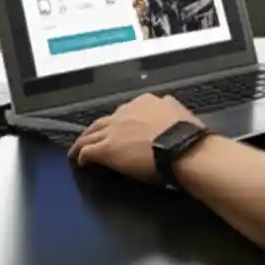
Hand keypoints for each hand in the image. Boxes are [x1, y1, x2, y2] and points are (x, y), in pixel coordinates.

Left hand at [67, 93, 202, 184]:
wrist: (182, 148)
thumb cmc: (186, 134)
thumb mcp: (179, 111)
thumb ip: (169, 106)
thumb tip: (165, 102)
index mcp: (144, 102)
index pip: (125, 111)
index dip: (119, 121)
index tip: (120, 129)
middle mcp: (125, 112)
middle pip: (103, 121)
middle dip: (96, 130)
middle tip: (91, 138)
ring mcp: (113, 130)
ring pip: (90, 135)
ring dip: (83, 142)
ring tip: (79, 149)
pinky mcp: (106, 149)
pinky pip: (87, 151)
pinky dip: (82, 156)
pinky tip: (82, 162)